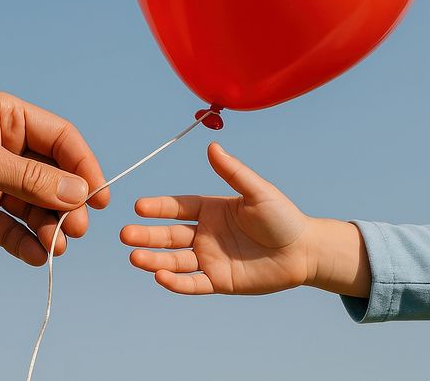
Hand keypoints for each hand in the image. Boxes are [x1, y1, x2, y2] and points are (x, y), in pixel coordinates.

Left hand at [0, 91, 108, 263]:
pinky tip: (36, 256)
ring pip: (37, 206)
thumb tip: (80, 193)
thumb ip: (30, 178)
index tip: (100, 197)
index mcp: (4, 118)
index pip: (60, 138)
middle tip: (74, 229)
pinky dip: (27, 243)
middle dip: (68, 203)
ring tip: (55, 247)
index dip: (84, 165)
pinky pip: (13, 229)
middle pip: (54, 175)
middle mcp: (3, 148)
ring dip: (50, 226)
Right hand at [120, 143, 368, 296]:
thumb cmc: (283, 217)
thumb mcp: (258, 191)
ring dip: (154, 260)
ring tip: (134, 258)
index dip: (158, 207)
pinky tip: (160, 277)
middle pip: (169, 235)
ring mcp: (210, 258)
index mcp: (211, 209)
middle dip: (146, 235)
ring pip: (175, 260)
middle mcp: (205, 234)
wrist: (304, 252)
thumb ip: (233, 172)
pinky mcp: (219, 281)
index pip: (177, 207)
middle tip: (124, 235)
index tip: (138, 206)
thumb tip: (212, 145)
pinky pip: (193, 283)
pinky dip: (176, 282)